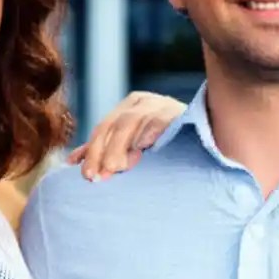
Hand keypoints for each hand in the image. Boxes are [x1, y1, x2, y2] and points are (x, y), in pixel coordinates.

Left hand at [67, 91, 185, 181]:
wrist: (207, 139)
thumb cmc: (166, 145)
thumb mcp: (132, 144)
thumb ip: (104, 150)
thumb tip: (71, 162)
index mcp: (130, 106)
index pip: (104, 128)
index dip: (91, 152)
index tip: (86, 177)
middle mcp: (143, 101)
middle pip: (114, 126)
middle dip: (102, 153)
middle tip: (97, 177)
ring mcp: (160, 104)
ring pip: (130, 124)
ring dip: (120, 148)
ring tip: (116, 169)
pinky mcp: (176, 112)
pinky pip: (155, 123)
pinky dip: (145, 137)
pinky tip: (142, 151)